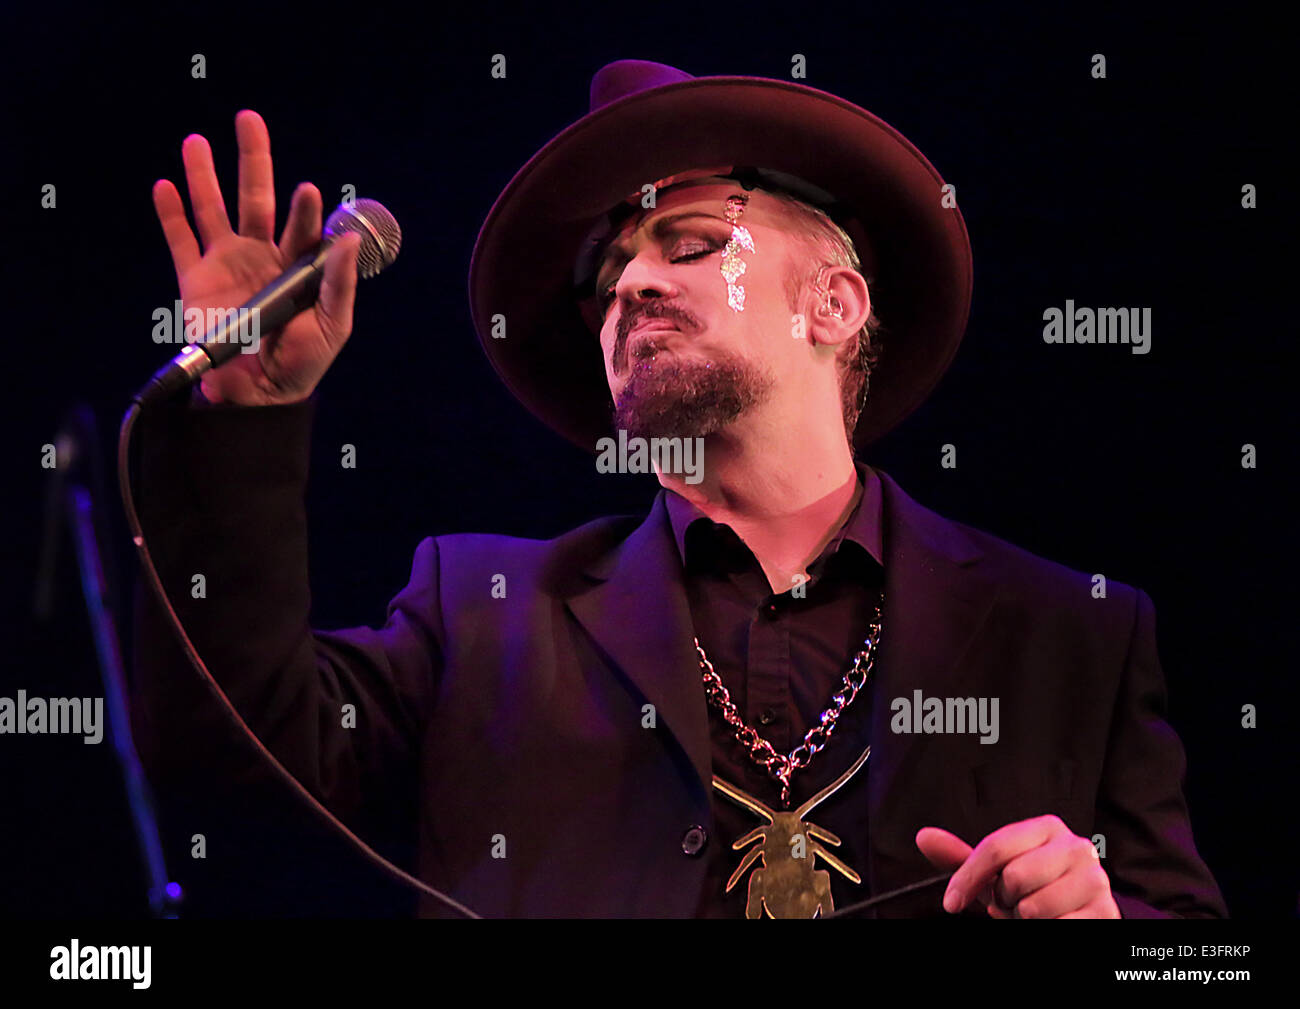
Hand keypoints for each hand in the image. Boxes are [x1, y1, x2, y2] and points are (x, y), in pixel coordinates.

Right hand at [152, 110, 362, 405]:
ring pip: (213, 209)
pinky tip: (164, 187)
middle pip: (255, 198)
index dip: (305, 209)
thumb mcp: (332, 325)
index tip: (307, 191)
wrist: (259, 393)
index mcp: (297, 265)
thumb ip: (339, 282)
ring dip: (204, 176)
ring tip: (196, 141)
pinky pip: (181, 240)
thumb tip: (351, 240)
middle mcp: (262, 256)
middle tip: (248, 119)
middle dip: (253, 159)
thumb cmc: (303, 361)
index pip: (302, 226)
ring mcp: (227, 264)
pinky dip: (170, 214)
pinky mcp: (196, 279)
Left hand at [916, 815, 1119, 917]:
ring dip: (1025, 919)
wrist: (1079, 914)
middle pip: (1013, 877)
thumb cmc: (1034, 888)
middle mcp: (1076, 847)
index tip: (951, 902)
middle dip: (1004, 900)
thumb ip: (962, 857)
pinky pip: (1057, 927)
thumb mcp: (997, 872)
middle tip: (1014, 902)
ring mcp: (1095, 880)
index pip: (996, 847)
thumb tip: (923, 836)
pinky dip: (1048, 931)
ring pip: (1033, 907)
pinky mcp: (1105, 913)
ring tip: (1034, 912)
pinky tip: (1053, 923)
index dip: (967, 878)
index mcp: (1048, 828)